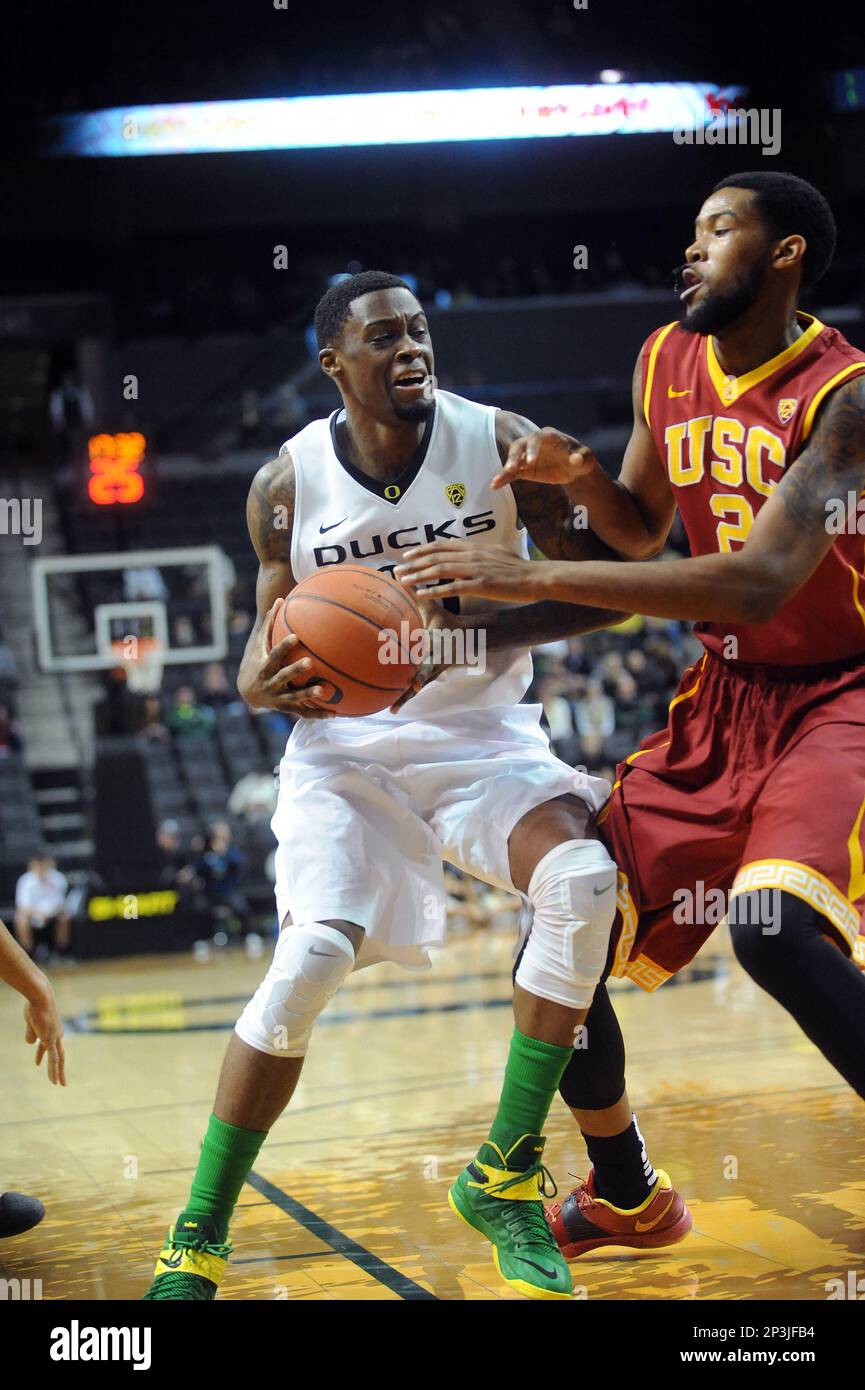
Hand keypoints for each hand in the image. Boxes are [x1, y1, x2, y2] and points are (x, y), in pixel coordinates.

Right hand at [24, 979, 65, 1085]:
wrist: (40, 997)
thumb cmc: (35, 1005)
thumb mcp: (31, 1021)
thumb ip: (31, 1032)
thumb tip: (31, 1043)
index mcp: (52, 1030)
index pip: (48, 1046)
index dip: (42, 1055)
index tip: (36, 1063)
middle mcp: (56, 1035)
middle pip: (59, 1055)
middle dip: (59, 1068)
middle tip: (61, 1081)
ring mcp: (55, 1038)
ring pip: (58, 1059)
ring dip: (58, 1073)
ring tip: (59, 1084)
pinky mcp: (51, 1039)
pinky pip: (54, 1058)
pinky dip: (54, 1069)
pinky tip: (55, 1078)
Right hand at [238, 598, 335, 718]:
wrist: (247, 693)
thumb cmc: (256, 662)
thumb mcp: (259, 645)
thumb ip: (269, 625)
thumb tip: (279, 600)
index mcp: (264, 666)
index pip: (274, 654)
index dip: (283, 646)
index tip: (295, 636)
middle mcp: (270, 683)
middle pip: (283, 677)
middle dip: (294, 671)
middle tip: (309, 662)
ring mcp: (278, 697)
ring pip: (294, 697)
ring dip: (308, 695)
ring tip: (323, 690)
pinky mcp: (286, 708)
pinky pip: (303, 713)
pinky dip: (317, 713)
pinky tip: (335, 714)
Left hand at [388, 592, 460, 711]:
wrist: (467, 640)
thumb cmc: (447, 623)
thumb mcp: (433, 607)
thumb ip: (415, 592)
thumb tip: (397, 573)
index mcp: (436, 647)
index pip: (430, 657)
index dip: (423, 669)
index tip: (416, 681)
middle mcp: (435, 662)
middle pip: (423, 678)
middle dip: (412, 689)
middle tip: (401, 700)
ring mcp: (432, 672)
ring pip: (418, 687)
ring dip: (406, 698)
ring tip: (392, 710)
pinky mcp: (429, 676)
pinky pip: (415, 688)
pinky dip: (404, 696)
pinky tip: (392, 707)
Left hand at [396, 542, 546, 602]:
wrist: (535, 577)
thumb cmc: (517, 567)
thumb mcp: (495, 552)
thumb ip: (475, 549)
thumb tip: (457, 544)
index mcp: (475, 547)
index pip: (442, 545)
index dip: (422, 550)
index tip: (407, 556)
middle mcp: (472, 555)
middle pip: (436, 556)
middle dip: (414, 563)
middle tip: (398, 570)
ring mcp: (475, 569)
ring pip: (439, 570)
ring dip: (418, 576)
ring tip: (403, 581)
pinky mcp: (480, 584)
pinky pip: (451, 587)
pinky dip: (433, 590)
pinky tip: (420, 595)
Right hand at [492, 427, 596, 490]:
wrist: (575, 469)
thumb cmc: (581, 459)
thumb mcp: (586, 458)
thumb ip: (582, 458)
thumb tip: (575, 459)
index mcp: (548, 436)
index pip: (536, 438)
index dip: (532, 448)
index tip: (531, 461)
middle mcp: (534, 444)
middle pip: (519, 446)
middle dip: (513, 457)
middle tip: (510, 469)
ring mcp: (527, 456)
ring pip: (512, 459)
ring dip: (505, 469)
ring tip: (496, 481)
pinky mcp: (524, 469)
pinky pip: (512, 473)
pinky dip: (504, 478)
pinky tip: (495, 486)